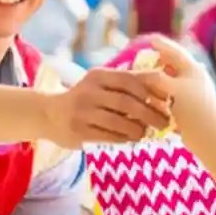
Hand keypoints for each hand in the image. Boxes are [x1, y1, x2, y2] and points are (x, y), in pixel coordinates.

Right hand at [44, 67, 171, 145]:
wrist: (49, 114)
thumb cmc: (86, 98)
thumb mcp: (101, 84)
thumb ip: (126, 84)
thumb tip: (163, 91)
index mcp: (98, 76)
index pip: (130, 80)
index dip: (151, 92)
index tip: (166, 102)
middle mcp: (89, 91)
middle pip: (127, 102)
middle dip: (150, 114)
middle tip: (164, 123)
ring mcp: (82, 112)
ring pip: (119, 122)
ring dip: (138, 129)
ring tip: (146, 132)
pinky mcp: (79, 131)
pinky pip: (109, 136)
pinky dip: (124, 138)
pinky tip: (131, 138)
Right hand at [145, 36, 215, 128]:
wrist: (209, 135)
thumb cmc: (194, 108)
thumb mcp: (173, 88)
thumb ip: (155, 78)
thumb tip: (140, 74)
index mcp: (191, 68)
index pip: (174, 51)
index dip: (161, 45)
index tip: (149, 40)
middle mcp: (192, 78)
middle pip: (171, 66)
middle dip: (157, 63)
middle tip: (141, 61)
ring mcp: (190, 93)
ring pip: (169, 82)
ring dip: (156, 81)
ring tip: (141, 80)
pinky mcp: (186, 108)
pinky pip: (168, 97)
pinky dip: (158, 95)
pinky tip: (148, 99)